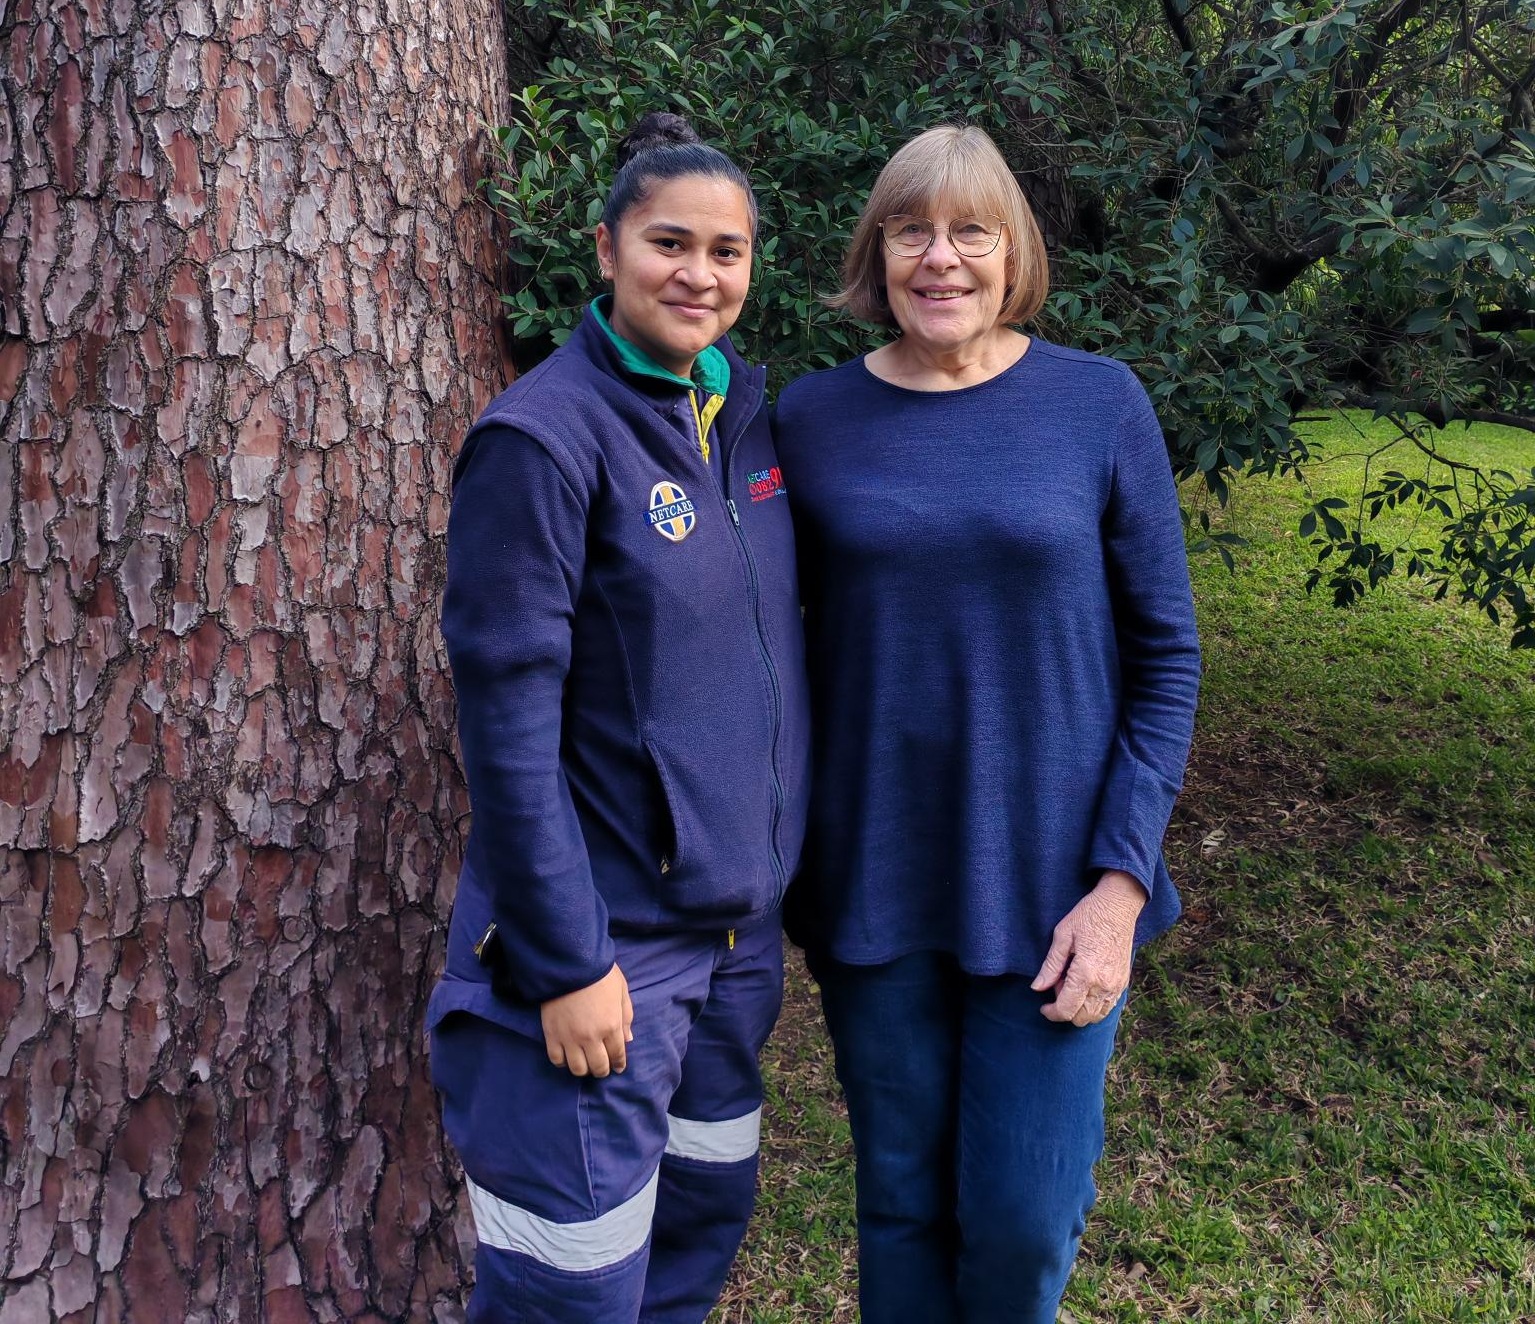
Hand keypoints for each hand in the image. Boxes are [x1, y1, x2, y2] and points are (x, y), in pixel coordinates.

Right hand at [539, 964, 633, 1076]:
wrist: (569, 962)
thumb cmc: (600, 973)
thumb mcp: (621, 991)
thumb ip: (626, 1017)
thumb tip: (628, 1040)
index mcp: (611, 1026)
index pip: (617, 1055)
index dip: (618, 1064)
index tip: (618, 1067)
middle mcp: (591, 1037)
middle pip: (598, 1067)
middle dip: (602, 1070)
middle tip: (602, 1066)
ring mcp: (570, 1038)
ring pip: (577, 1069)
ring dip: (583, 1069)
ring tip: (584, 1062)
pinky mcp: (551, 1034)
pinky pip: (556, 1060)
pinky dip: (562, 1062)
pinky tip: (567, 1056)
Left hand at [1032, 870, 1146, 1026]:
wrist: (1118, 906)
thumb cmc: (1088, 916)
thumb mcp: (1062, 936)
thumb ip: (1050, 966)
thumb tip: (1037, 987)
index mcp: (1086, 974)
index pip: (1067, 1010)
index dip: (1052, 1013)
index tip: (1044, 1006)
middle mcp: (1104, 985)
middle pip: (1081, 1018)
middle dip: (1065, 1009)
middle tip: (1059, 984)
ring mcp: (1117, 985)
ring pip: (1096, 1016)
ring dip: (1080, 1008)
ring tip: (1072, 982)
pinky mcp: (1124, 982)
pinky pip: (1108, 1006)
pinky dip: (1094, 1004)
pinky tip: (1086, 984)